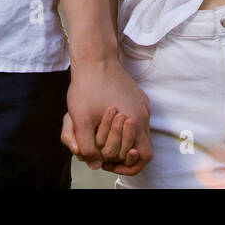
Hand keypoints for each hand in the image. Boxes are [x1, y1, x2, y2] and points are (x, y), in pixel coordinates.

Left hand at [60, 58, 151, 173]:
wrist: (94, 57)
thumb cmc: (87, 86)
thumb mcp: (81, 120)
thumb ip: (87, 147)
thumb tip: (95, 165)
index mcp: (134, 121)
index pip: (143, 156)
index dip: (129, 166)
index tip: (110, 163)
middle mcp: (143, 114)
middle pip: (142, 146)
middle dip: (123, 154)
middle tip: (104, 154)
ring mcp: (142, 104)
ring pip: (139, 132)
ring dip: (123, 139)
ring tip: (103, 138)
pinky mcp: (138, 97)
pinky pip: (136, 118)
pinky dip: (125, 127)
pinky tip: (106, 122)